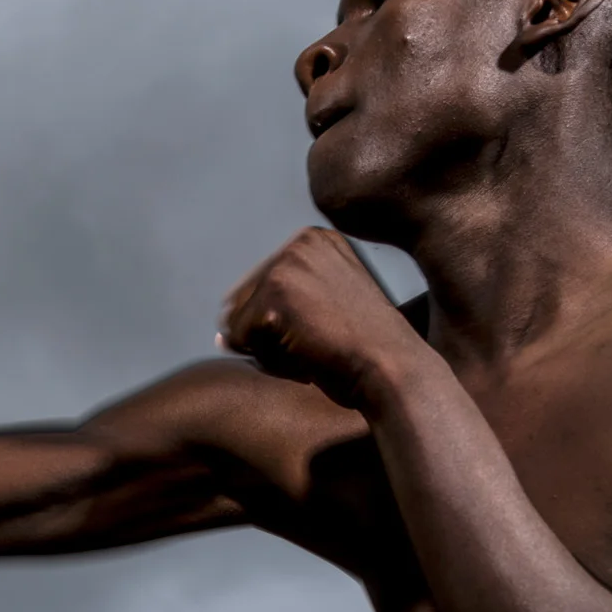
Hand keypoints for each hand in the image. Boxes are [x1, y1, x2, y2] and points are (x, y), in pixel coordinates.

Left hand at [219, 229, 425, 410]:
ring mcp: (287, 265)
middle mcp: (300, 243)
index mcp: (316, 242)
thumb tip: (220, 332)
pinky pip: (239, 338)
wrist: (392, 369)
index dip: (282, 326)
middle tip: (320, 344)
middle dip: (271, 337)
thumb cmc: (364, 353)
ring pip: (239, 322)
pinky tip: (306, 355)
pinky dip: (267, 359)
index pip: (260, 289)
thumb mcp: (325, 313)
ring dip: (268, 349)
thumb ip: (278, 310)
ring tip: (313, 348)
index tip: (327, 331)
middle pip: (244, 303)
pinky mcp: (275, 292)